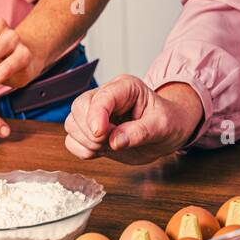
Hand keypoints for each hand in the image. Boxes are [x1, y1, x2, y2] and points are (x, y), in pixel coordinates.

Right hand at [63, 76, 204, 164]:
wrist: (167, 133)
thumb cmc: (168, 122)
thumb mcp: (162, 126)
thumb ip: (140, 132)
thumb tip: (115, 141)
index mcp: (125, 87)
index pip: (102, 97)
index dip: (96, 115)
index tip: (100, 134)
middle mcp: (107, 96)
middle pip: (79, 107)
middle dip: (91, 131)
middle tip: (112, 143)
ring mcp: (96, 113)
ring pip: (72, 123)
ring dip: (86, 141)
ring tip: (110, 146)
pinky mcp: (90, 130)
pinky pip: (71, 139)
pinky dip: (81, 149)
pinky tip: (100, 152)